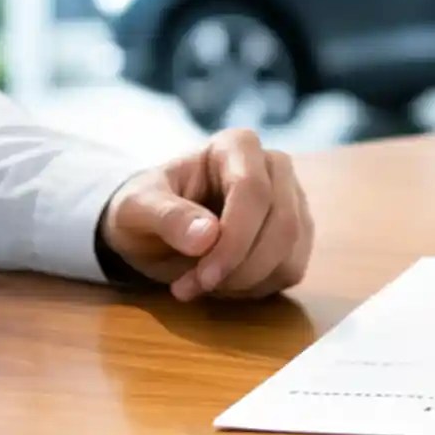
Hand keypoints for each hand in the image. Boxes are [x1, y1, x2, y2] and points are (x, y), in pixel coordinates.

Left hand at [100, 129, 313, 300]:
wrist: (155, 227)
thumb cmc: (147, 208)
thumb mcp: (136, 209)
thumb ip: (167, 217)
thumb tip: (206, 237)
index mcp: (237, 146)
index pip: (253, 190)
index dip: (234, 240)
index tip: (203, 276)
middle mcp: (275, 166)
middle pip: (282, 224)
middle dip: (240, 268)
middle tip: (193, 288)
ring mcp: (293, 200)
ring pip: (290, 252)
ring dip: (246, 282)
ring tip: (201, 284)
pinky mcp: (298, 234)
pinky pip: (291, 270)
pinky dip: (257, 288)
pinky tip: (223, 283)